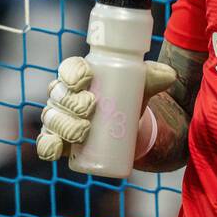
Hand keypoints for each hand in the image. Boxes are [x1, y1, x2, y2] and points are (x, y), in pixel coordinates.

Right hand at [36, 56, 176, 161]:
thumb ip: (156, 77)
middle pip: (58, 94)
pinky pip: (45, 143)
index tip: (87, 77)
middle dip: (71, 101)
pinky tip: (56, 148)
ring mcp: (59, 118)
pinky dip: (47, 146)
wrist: (126, 128)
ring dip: (63, 124)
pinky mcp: (60, 141)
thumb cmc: (129, 99)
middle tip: (91, 107)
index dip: (72, 72)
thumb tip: (170, 75)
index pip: (69, 68)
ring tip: (84, 130)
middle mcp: (63, 94)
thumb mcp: (143, 86)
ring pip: (52, 118)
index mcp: (79, 75)